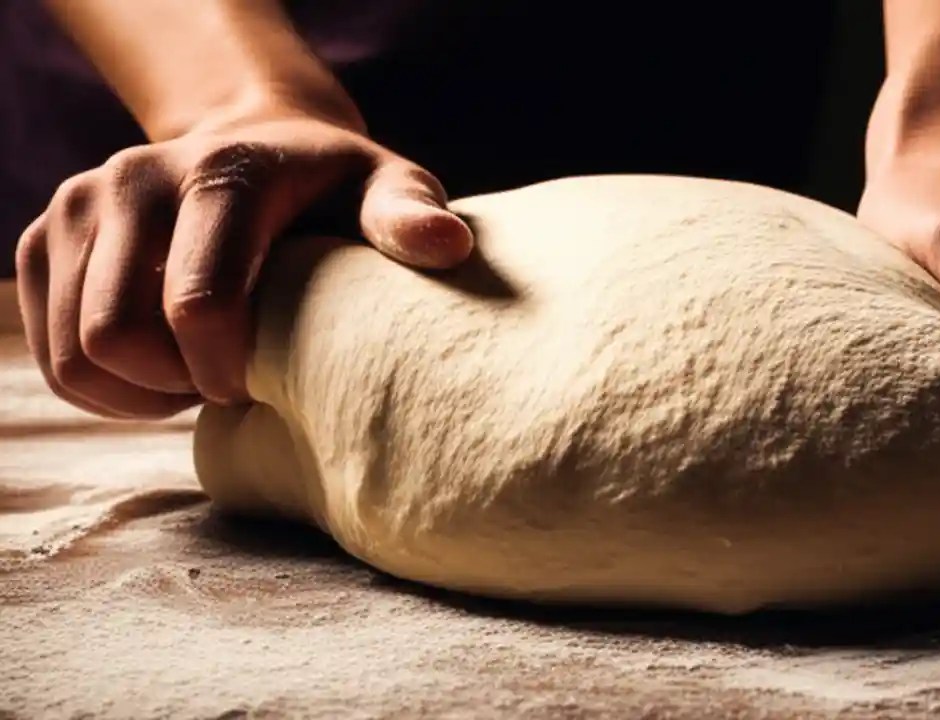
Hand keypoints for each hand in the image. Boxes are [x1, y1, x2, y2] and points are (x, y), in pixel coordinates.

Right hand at [15, 108, 473, 418]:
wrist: (255, 146)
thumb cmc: (333, 188)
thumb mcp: (387, 188)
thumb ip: (408, 215)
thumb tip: (448, 247)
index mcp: (222, 172)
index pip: (197, 305)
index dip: (226, 370)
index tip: (265, 379)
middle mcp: (135, 179)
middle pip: (115, 336)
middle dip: (174, 384)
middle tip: (229, 381)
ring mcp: (80, 204)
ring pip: (73, 352)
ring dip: (137, 390)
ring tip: (198, 373)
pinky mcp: (46, 236)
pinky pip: (52, 352)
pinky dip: (104, 384)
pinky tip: (160, 367)